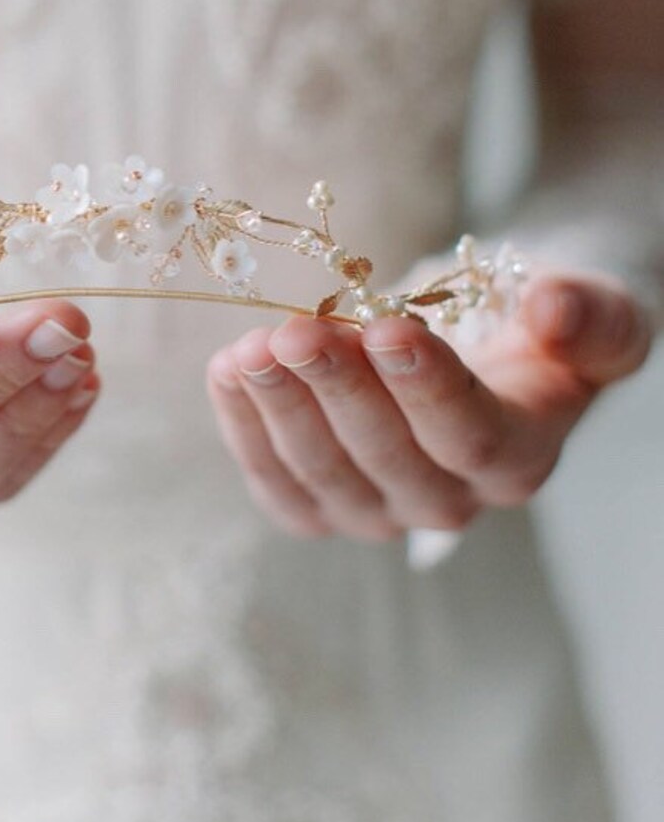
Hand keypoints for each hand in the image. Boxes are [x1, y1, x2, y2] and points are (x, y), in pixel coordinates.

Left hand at [206, 269, 651, 540]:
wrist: (489, 343)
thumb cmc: (541, 329)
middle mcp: (448, 502)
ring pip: (320, 474)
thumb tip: (551, 311)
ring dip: (280, 407)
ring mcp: (376, 510)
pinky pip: (273, 480)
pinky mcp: (317, 503)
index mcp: (519, 459)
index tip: (386, 328)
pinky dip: (243, 426)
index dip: (427, 389)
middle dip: (336, 390)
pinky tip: (227, 370)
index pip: (471, 439)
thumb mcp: (595, 310)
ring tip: (254, 347)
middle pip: (386, 459)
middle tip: (298, 331)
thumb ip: (588, 317)